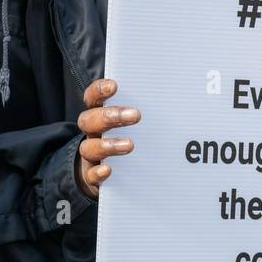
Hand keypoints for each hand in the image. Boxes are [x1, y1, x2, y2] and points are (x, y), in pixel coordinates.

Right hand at [77, 78, 139, 196]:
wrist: (104, 174)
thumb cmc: (125, 139)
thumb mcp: (130, 123)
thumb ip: (141, 113)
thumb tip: (172, 100)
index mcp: (99, 116)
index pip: (92, 99)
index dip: (99, 91)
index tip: (114, 86)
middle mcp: (92, 133)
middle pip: (90, 120)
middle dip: (111, 116)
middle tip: (135, 115)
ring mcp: (90, 155)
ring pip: (89, 147)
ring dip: (108, 145)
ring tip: (130, 145)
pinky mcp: (91, 176)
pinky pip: (90, 174)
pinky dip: (98, 172)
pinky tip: (108, 169)